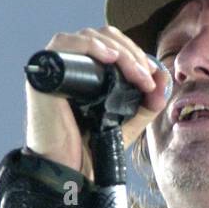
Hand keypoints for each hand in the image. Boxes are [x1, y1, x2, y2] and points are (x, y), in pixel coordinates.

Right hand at [24, 25, 169, 181]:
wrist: (70, 171)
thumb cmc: (93, 148)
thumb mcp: (128, 121)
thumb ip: (148, 103)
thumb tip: (164, 77)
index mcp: (87, 71)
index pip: (112, 44)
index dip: (134, 52)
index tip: (152, 75)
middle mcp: (70, 65)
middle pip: (103, 37)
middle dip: (131, 52)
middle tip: (147, 76)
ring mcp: (56, 67)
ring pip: (89, 37)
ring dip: (118, 50)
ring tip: (136, 72)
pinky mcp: (44, 74)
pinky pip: (64, 44)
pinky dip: (90, 45)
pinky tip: (110, 57)